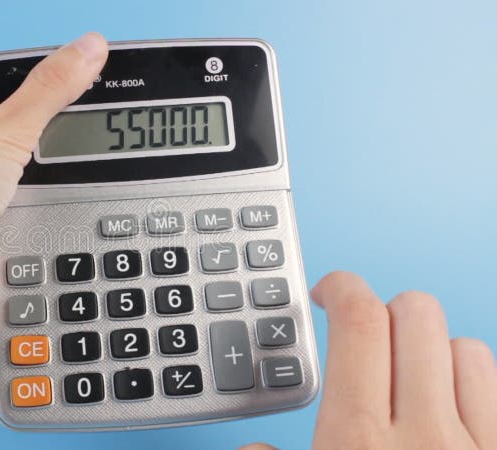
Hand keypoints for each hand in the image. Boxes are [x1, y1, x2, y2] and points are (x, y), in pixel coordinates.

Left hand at [0, 32, 107, 333]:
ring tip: (50, 172)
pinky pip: (26, 202)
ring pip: (24, 166)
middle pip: (14, 122)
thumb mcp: (2, 130)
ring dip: (39, 173)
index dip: (35, 75)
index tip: (76, 76)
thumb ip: (51, 90)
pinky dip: (39, 204)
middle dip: (41, 131)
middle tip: (71, 127)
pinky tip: (45, 203)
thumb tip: (87, 50)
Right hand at [241, 271, 495, 449]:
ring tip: (410, 376)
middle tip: (365, 336)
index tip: (331, 292)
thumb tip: (253, 448)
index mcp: (357, 440)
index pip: (359, 322)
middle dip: (385, 310)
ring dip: (433, 350)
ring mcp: (475, 446)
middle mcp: (424, 436)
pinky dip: (471, 384)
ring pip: (464, 347)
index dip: (343, 287)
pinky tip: (450, 406)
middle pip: (416, 315)